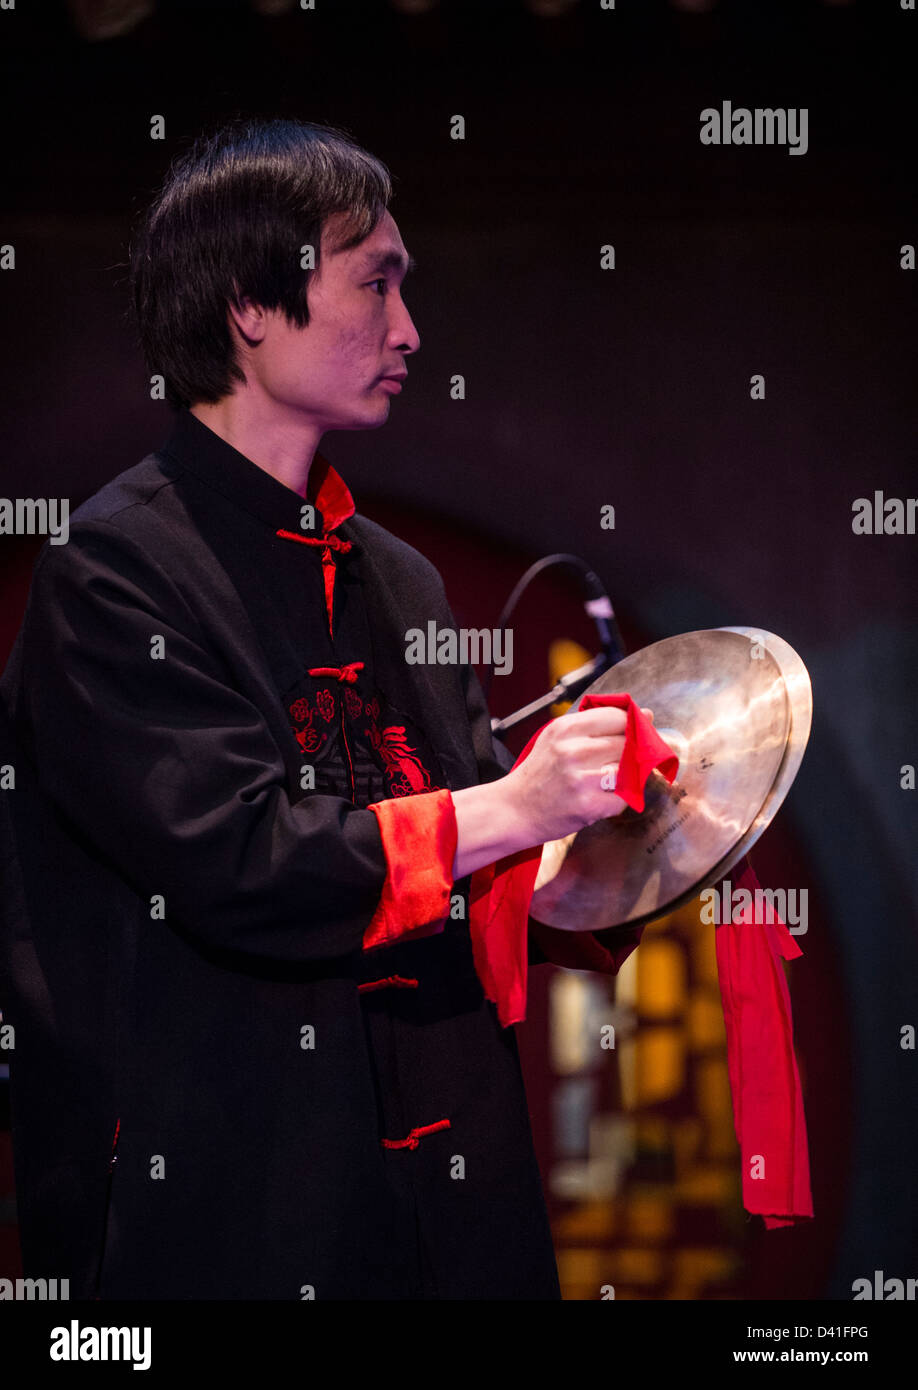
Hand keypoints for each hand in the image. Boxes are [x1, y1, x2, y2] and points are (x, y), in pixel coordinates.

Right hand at [500, 703, 654, 843]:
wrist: (513, 809)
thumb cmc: (539, 773)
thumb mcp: (556, 737)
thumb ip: (596, 724)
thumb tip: (645, 715)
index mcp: (565, 728)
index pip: (617, 717)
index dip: (633, 725)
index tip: (638, 732)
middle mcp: (573, 750)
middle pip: (626, 743)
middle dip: (633, 753)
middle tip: (625, 761)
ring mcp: (582, 779)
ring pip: (629, 770)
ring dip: (627, 777)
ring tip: (608, 781)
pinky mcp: (588, 806)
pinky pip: (623, 798)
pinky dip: (618, 800)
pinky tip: (601, 798)